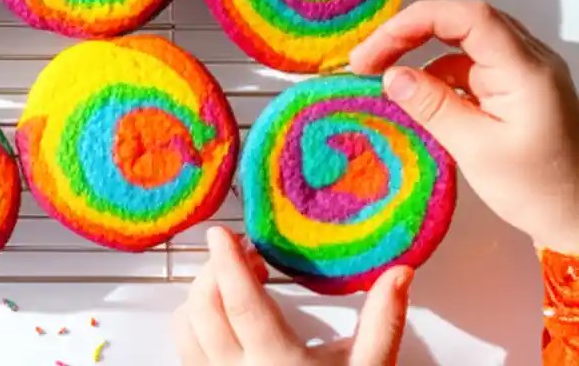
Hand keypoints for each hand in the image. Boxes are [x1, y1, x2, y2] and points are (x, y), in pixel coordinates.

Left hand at [173, 228, 411, 365]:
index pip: (242, 304)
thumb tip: (400, 272)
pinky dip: (194, 320)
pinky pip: (184, 347)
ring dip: (201, 294)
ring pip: (185, 326)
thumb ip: (383, 321)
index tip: (222, 232)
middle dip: (215, 269)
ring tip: (234, 281)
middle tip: (244, 252)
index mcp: (279, 363)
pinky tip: (222, 313)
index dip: (227, 264)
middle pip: (204, 307)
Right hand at [350, 0, 578, 254]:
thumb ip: (432, 106)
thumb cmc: (536, 189)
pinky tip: (416, 96)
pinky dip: (437, 72)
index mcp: (525, 71)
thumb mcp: (476, 150)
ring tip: (382, 76)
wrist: (577, 217)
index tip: (374, 52)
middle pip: (463, 20)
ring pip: (465, 40)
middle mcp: (529, 60)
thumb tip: (391, 75)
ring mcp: (524, 72)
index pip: (467, 17)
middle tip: (367, 61)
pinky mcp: (516, 87)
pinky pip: (470, 64)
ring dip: (421, 51)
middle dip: (410, 32)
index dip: (414, 22)